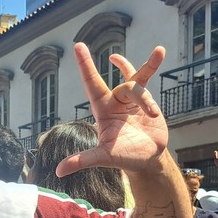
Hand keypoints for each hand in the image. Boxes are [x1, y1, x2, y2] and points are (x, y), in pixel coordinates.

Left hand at [56, 43, 166, 177]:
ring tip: (152, 115)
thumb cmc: (124, 157)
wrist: (148, 158)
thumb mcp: (103, 157)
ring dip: (147, 99)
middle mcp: (115, 101)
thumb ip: (83, 160)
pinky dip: (152, 64)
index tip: (78, 45)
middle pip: (122, 85)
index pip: (92, 84)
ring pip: (138, 86)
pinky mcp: (146, 98)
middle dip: (117, 75)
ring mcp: (131, 98)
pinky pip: (147, 77)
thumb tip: (58, 171)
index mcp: (103, 110)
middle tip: (112, 77)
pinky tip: (159, 51)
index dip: (85, 65)